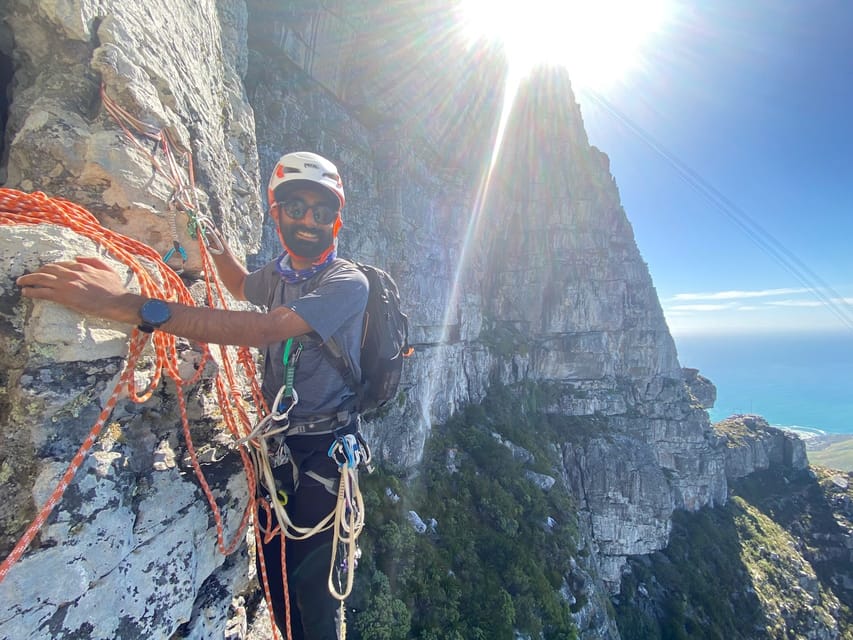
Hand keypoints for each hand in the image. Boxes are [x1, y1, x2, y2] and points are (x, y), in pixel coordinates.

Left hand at [16, 257, 139, 323]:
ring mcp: (67, 284)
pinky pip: (43, 292)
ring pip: (42, 278)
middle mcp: (72, 273)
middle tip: (30, 276)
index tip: (46, 271)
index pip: (61, 264)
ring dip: (29, 279)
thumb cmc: (116, 289)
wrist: (118, 302)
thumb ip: (93, 260)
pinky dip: (32, 291)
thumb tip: (77, 257)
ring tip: (21, 282)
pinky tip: (26, 292)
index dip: (51, 267)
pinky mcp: (64, 296)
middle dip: (37, 271)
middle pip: (48, 269)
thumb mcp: (108, 270)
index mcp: (82, 267)